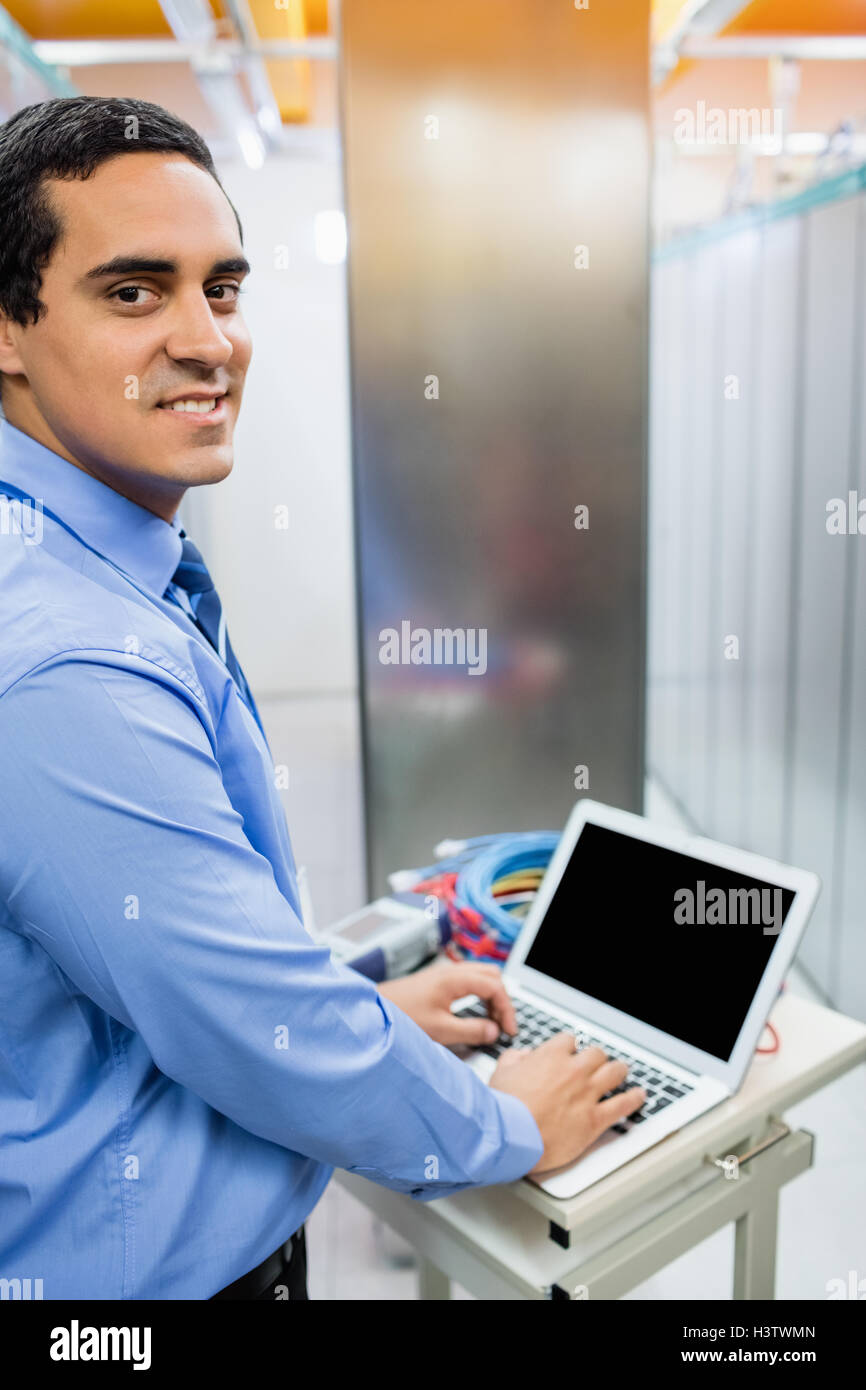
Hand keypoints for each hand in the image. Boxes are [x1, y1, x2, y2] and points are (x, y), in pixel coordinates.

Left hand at [378, 961, 516, 1046]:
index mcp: (454, 979)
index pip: (495, 986)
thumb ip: (470, 1031)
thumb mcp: (440, 1030)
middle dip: (502, 998)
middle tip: (503, 1023)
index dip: (507, 1008)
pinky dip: (478, 995)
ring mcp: (443, 974)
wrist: (371, 1012)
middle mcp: (451, 971)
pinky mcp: (436, 981)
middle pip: (491, 975)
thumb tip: (493, 1032)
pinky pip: (468, 981)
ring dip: (490, 996)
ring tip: (491, 1021)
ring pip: (480, 976)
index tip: (509, 1030)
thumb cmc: (401, 1018)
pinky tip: (474, 1013)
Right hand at [490, 1034, 645, 1175]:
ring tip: (621, 1072)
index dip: (569, 1048)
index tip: (568, 1054)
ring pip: (614, 1073)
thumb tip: (525, 1056)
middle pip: (596, 1054)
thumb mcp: (501, 1072)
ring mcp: (587, 1094)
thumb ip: (516, 1059)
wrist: (510, 1137)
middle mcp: (573, 1071)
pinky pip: (623, 1105)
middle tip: (595, 1064)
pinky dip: (633, 1099)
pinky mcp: (595, 1119)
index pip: (569, 1041)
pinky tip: (639, 1096)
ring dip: (618, 1071)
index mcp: (551, 1056)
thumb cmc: (503, 1108)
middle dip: (595, 1058)